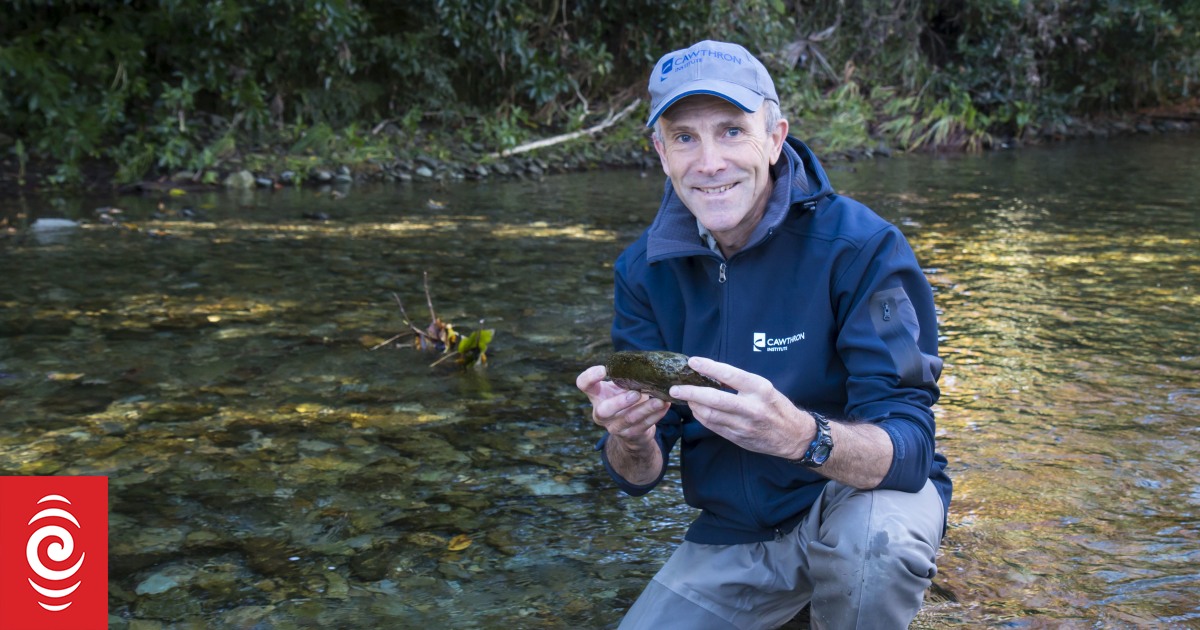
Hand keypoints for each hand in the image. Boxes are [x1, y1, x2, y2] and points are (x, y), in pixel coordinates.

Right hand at [575, 365, 669, 446]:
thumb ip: (625, 376)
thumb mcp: (620, 386)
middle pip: (604, 410)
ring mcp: (615, 426)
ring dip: (646, 409)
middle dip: (620, 402)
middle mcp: (601, 413)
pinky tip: (665, 406)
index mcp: (596, 395)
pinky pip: (644, 426)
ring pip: (629, 419)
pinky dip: (656, 415)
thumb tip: (646, 360)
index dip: (589, 377)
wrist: (631, 428)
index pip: (583, 384)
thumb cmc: (624, 398)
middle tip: (636, 393)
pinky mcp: (630, 435)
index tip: (603, 369)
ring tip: (660, 400)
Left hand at [668, 356, 809, 458]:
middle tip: (675, 388)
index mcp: (760, 389)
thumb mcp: (764, 388)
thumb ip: (740, 382)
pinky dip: (701, 416)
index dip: (708, 367)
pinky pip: (713, 426)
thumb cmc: (777, 407)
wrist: (793, 436)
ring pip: (710, 415)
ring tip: (684, 397)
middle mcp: (751, 407)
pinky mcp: (738, 438)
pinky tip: (696, 409)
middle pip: (714, 399)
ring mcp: (744, 425)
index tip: (692, 361)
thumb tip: (711, 373)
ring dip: (693, 405)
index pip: (730, 374)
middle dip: (691, 392)